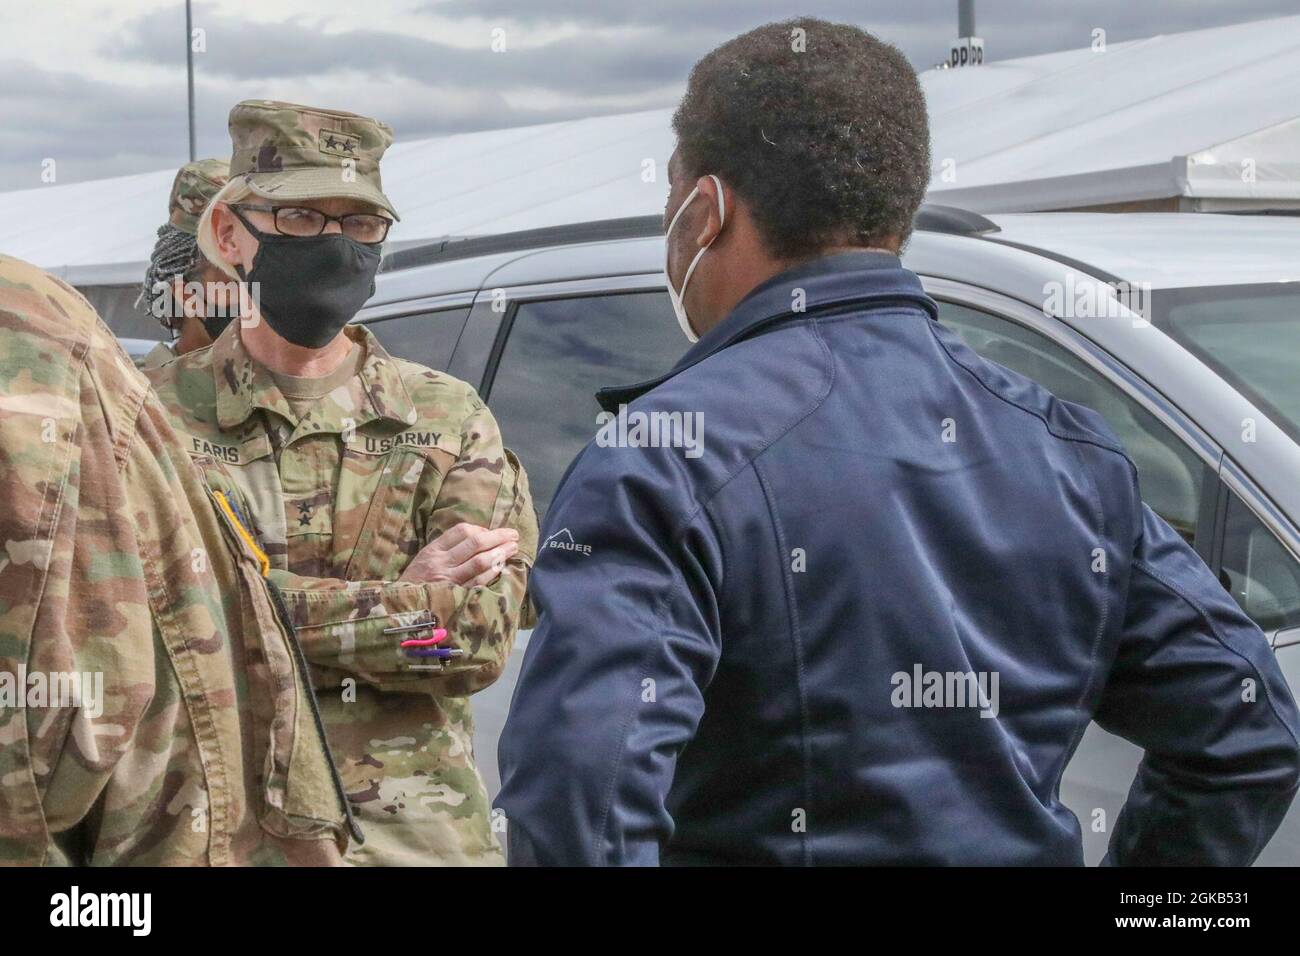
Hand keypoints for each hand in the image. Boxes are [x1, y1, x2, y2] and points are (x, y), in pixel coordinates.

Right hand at [399, 522, 519, 587]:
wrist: (399, 611)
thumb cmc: (414, 584)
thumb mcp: (423, 560)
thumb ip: (446, 549)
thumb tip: (477, 537)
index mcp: (432, 551)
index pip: (461, 531)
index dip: (480, 529)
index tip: (490, 532)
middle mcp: (441, 563)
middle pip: (475, 543)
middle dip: (497, 537)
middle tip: (513, 535)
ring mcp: (449, 581)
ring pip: (480, 562)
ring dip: (500, 553)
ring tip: (513, 548)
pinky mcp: (456, 597)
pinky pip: (479, 582)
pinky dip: (492, 572)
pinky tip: (502, 567)